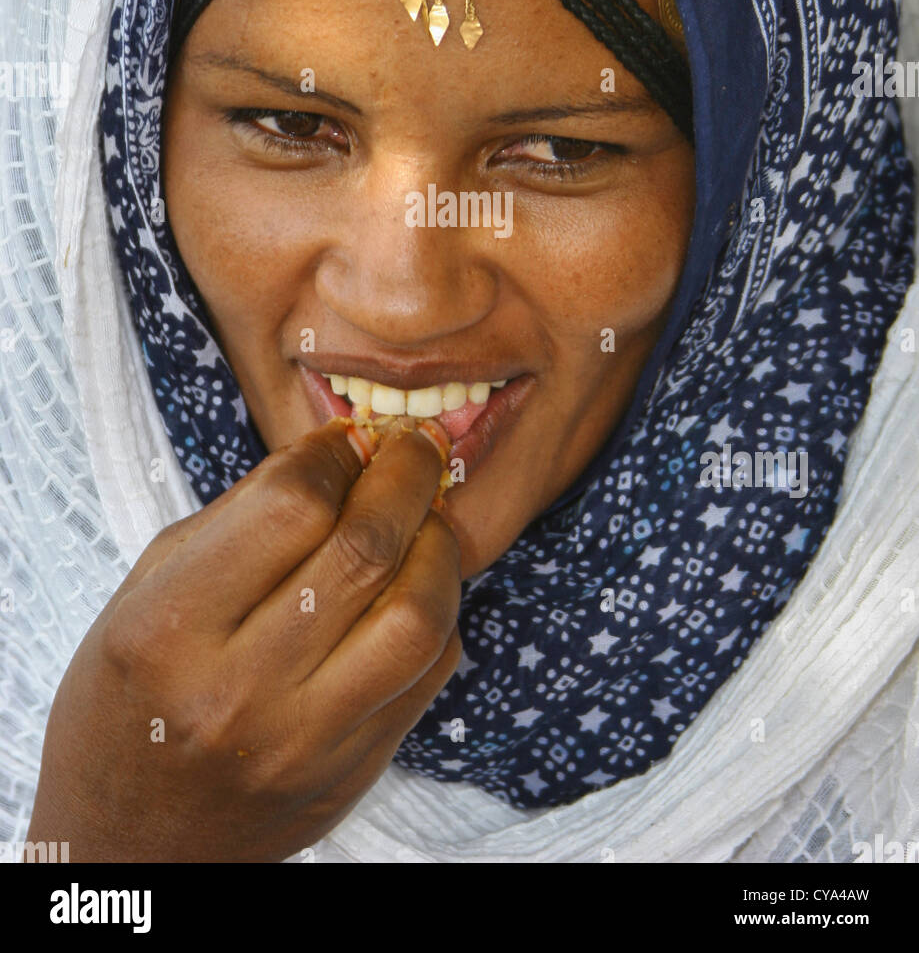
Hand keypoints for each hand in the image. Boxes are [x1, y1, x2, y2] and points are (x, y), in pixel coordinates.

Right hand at [26, 416, 461, 861]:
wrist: (131, 841)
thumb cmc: (131, 694)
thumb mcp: (149, 589)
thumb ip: (243, 517)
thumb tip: (342, 450)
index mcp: (169, 631)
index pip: (290, 506)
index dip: (333, 453)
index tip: (346, 439)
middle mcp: (239, 691)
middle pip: (364, 551)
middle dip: (406, 476)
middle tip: (413, 447)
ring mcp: (304, 742)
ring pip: (419, 616)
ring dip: (438, 545)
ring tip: (425, 518)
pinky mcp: (353, 772)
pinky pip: (432, 671)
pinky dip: (440, 611)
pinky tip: (416, 584)